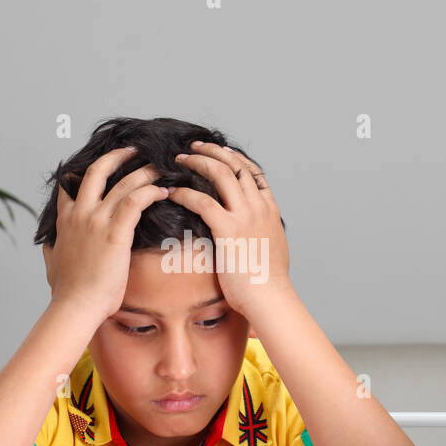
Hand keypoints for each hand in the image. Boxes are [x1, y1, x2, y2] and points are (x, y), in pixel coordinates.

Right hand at [43, 147, 169, 323]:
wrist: (76, 305)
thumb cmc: (67, 291)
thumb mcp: (51, 264)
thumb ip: (51, 251)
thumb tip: (48, 247)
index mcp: (65, 220)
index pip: (69, 185)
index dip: (82, 171)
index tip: (101, 165)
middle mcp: (80, 214)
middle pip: (97, 171)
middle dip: (117, 156)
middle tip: (133, 150)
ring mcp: (96, 221)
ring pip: (123, 182)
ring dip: (144, 172)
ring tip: (160, 168)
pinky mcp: (115, 232)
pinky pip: (135, 201)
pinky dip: (151, 192)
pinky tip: (164, 191)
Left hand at [167, 141, 292, 319]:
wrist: (270, 298)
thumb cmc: (269, 282)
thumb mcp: (274, 249)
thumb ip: (265, 233)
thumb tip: (258, 232)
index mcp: (270, 210)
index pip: (254, 172)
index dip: (236, 158)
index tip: (221, 150)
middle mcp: (259, 207)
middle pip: (236, 165)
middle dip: (212, 151)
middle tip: (194, 147)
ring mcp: (245, 216)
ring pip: (220, 174)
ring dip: (197, 162)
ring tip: (179, 161)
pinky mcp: (228, 230)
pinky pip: (202, 201)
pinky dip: (185, 193)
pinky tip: (172, 192)